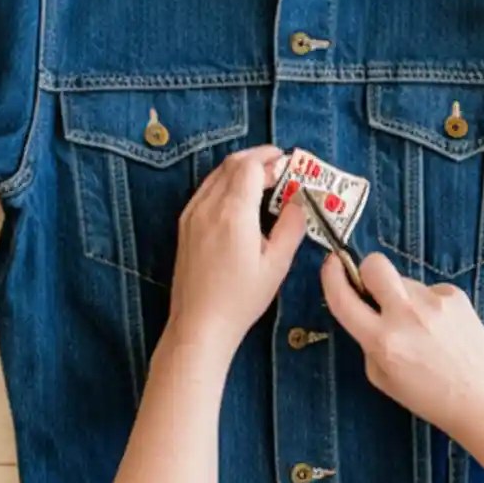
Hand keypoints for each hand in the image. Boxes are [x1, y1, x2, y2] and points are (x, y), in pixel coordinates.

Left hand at [167, 146, 307, 355]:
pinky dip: (225, 183)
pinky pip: (206, 189)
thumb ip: (291, 227)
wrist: (199, 324)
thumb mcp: (277, 265)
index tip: (287, 162)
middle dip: (257, 158)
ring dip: (240, 169)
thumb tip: (299, 201)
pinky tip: (239, 199)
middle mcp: (208, 207)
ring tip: (263, 181)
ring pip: (216, 174)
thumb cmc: (241, 299)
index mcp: (233, 213)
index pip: (249, 166)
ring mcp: (192, 214)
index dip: (270, 158)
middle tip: (279, 168)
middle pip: (232, 164)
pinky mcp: (185, 224)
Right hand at [321, 252, 483, 436]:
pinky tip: (440, 328)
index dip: (331, 276)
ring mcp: (434, 301)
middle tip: (375, 291)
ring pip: (404, 280)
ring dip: (402, 296)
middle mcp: (406, 315)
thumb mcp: (381, 378)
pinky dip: (427, 304)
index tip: (330, 264)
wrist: (480, 397)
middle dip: (367, 271)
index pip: (343, 298)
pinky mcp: (455, 295)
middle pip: (375, 264)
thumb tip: (366, 309)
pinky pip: (428, 290)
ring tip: (420, 327)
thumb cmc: (428, 396)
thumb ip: (367, 341)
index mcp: (382, 340)